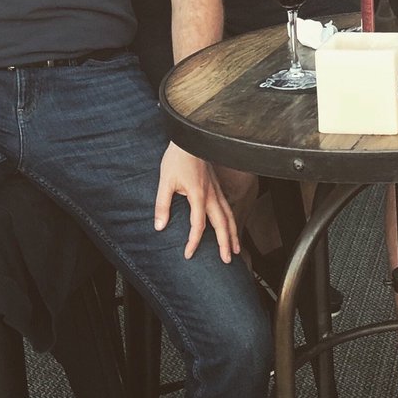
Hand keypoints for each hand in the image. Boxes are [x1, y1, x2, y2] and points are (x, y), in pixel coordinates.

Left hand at [154, 142, 238, 261]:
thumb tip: (160, 226)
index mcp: (199, 195)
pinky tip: (232, 226)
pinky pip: (228, 207)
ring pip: (229, 215)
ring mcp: (216, 190)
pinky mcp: (217, 186)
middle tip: (228, 260)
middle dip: (226, 243)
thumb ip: (162, 205)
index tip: (188, 254)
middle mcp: (211, 195)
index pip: (199, 225)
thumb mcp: (165, 181)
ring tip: (237, 248)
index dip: (194, 242)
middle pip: (223, 224)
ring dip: (234, 233)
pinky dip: (232, 220)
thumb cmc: (177, 158)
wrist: (189, 138)